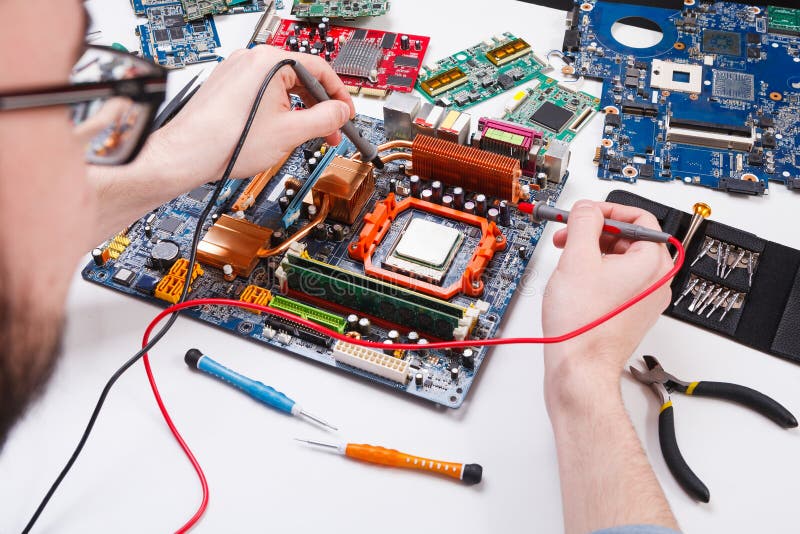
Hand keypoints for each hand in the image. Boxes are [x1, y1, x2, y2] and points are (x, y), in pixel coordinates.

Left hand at [147, 46, 354, 183]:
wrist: (187, 154)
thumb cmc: (226, 141)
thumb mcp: (290, 133)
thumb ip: (324, 119)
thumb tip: (340, 113)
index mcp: (270, 61)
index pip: (319, 70)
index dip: (338, 96)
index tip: (346, 114)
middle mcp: (252, 59)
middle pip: (300, 78)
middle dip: (318, 107)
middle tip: (330, 131)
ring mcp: (236, 71)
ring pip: (281, 87)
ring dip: (298, 111)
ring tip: (302, 136)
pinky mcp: (227, 85)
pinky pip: (262, 92)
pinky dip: (276, 110)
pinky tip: (278, 131)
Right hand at [542, 201, 672, 401]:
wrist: (579, 367)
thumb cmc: (583, 325)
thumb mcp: (577, 257)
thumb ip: (584, 222)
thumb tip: (587, 208)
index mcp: (653, 263)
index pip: (639, 218)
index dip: (608, 209)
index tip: (585, 213)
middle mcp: (656, 281)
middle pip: (628, 239)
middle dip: (595, 232)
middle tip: (568, 235)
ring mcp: (645, 300)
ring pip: (620, 260)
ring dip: (592, 252)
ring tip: (566, 259)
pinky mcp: (630, 313)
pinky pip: (617, 282)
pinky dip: (595, 274)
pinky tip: (573, 281)